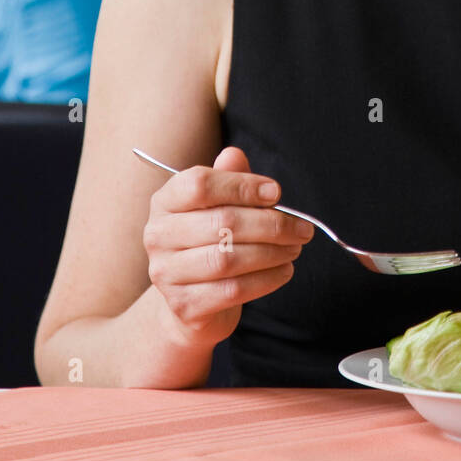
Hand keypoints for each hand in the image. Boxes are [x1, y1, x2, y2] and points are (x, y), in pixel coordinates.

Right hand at [143, 145, 313, 350]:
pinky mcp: (184, 305)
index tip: (276, 193)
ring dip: (272, 253)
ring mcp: (166, 273)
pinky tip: (284, 271)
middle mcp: (158, 235)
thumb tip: (235, 155)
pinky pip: (232, 290)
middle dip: (271, 225)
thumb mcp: (218, 206)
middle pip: (222, 222)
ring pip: (228, 259)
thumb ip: (228, 179)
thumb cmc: (210, 242)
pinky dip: (265, 280)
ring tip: (295, 249)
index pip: (199, 184)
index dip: (242, 186)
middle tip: (302, 229)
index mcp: (166, 201)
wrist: (191, 300)